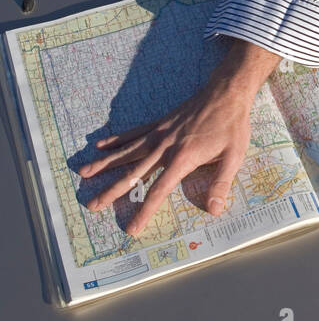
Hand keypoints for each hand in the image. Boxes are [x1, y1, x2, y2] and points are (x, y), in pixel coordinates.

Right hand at [79, 76, 255, 236]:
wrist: (226, 93)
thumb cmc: (232, 126)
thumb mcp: (233, 156)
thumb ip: (222, 184)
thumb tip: (214, 211)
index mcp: (182, 159)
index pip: (158, 190)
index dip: (144, 211)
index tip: (131, 228)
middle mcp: (164, 147)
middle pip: (133, 173)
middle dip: (111, 191)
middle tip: (92, 205)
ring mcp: (159, 133)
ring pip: (126, 152)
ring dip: (104, 163)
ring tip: (83, 173)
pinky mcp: (159, 123)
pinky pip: (133, 133)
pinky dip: (116, 139)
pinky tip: (99, 145)